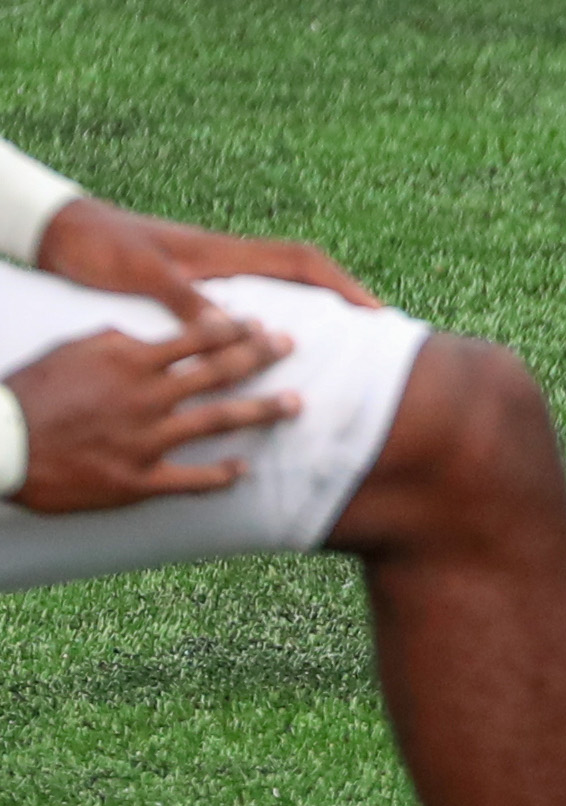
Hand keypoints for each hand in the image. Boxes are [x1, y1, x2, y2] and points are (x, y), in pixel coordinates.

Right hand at [7, 317, 298, 512]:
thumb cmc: (30, 391)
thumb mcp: (75, 349)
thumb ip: (119, 339)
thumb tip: (149, 334)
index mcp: (133, 361)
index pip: (200, 337)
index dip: (238, 330)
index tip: (265, 324)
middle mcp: (147, 397)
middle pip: (219, 372)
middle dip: (261, 357)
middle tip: (293, 347)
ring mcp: (144, 441)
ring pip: (216, 420)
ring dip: (260, 411)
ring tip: (295, 403)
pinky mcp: (134, 481)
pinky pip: (187, 480)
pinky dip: (219, 475)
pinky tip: (244, 469)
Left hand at [36, 197, 379, 324]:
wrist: (66, 231)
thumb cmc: (102, 248)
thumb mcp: (141, 273)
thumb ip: (185, 298)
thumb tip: (232, 332)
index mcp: (225, 253)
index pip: (301, 262)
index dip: (342, 284)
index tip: (376, 311)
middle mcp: (228, 259)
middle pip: (303, 271)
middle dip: (342, 293)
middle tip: (375, 327)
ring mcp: (215, 269)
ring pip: (281, 284)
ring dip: (314, 303)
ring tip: (337, 338)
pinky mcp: (196, 281)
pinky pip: (253, 297)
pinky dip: (275, 314)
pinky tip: (269, 342)